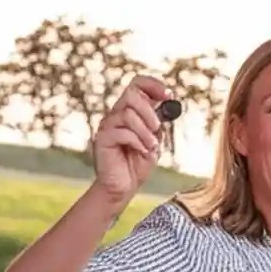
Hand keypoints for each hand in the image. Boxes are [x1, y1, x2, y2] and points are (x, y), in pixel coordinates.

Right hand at [91, 75, 169, 213]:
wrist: (122, 187)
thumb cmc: (137, 164)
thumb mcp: (154, 140)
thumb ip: (157, 123)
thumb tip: (167, 105)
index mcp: (129, 111)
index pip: (136, 84)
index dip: (153, 85)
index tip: (169, 95)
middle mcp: (116, 114)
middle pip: (131, 93)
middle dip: (149, 110)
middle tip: (157, 127)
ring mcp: (107, 126)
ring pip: (128, 114)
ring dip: (145, 131)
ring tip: (151, 146)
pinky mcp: (102, 139)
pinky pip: (122, 132)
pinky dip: (137, 142)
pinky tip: (141, 151)